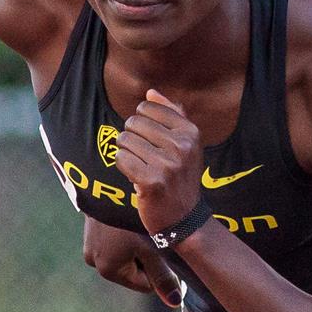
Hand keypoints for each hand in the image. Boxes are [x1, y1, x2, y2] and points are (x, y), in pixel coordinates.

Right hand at [83, 216, 181, 306]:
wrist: (105, 180)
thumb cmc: (133, 217)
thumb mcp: (152, 248)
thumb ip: (163, 276)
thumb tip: (174, 303)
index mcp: (108, 270)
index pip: (144, 284)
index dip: (159, 270)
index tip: (165, 251)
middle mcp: (94, 261)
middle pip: (134, 270)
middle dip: (146, 257)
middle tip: (153, 235)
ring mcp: (89, 244)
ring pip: (125, 254)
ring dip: (136, 244)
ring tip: (141, 226)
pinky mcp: (89, 229)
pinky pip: (115, 239)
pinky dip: (125, 233)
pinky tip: (131, 219)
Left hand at [114, 89, 203, 234]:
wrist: (184, 218)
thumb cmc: (180, 178)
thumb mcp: (186, 145)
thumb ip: (171, 115)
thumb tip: (150, 92)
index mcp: (191, 132)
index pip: (147, 107)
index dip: (141, 122)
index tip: (151, 141)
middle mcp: (182, 146)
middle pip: (133, 123)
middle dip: (131, 138)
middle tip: (143, 156)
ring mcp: (168, 164)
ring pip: (124, 140)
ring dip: (126, 153)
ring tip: (140, 166)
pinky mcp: (151, 181)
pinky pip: (121, 159)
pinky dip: (122, 167)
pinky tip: (135, 176)